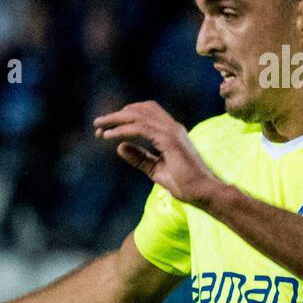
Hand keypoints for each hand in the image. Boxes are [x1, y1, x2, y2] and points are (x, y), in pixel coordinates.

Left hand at [93, 101, 223, 207]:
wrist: (204, 192)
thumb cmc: (184, 184)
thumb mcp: (155, 169)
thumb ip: (140, 157)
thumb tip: (120, 146)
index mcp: (171, 132)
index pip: (146, 113)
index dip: (125, 117)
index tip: (107, 128)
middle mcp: (172, 127)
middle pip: (140, 109)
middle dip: (117, 115)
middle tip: (98, 123)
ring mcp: (172, 132)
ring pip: (139, 115)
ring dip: (116, 119)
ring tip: (99, 126)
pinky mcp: (169, 141)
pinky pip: (141, 128)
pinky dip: (123, 130)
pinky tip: (109, 135)